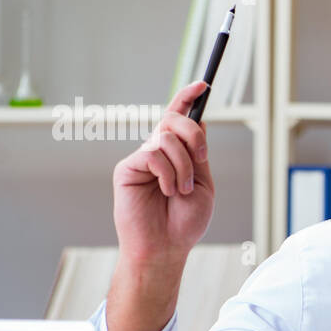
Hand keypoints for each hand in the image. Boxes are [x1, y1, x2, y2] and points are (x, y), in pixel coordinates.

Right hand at [112, 81, 214, 264]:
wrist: (166, 247)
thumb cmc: (184, 222)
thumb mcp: (203, 183)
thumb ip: (199, 154)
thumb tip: (199, 120)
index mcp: (177, 154)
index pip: (179, 118)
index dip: (188, 98)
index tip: (203, 84)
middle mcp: (157, 152)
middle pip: (175, 119)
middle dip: (194, 135)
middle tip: (202, 159)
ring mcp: (141, 159)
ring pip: (167, 139)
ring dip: (184, 166)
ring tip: (181, 191)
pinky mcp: (127, 168)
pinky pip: (153, 155)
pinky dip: (168, 174)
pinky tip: (166, 191)